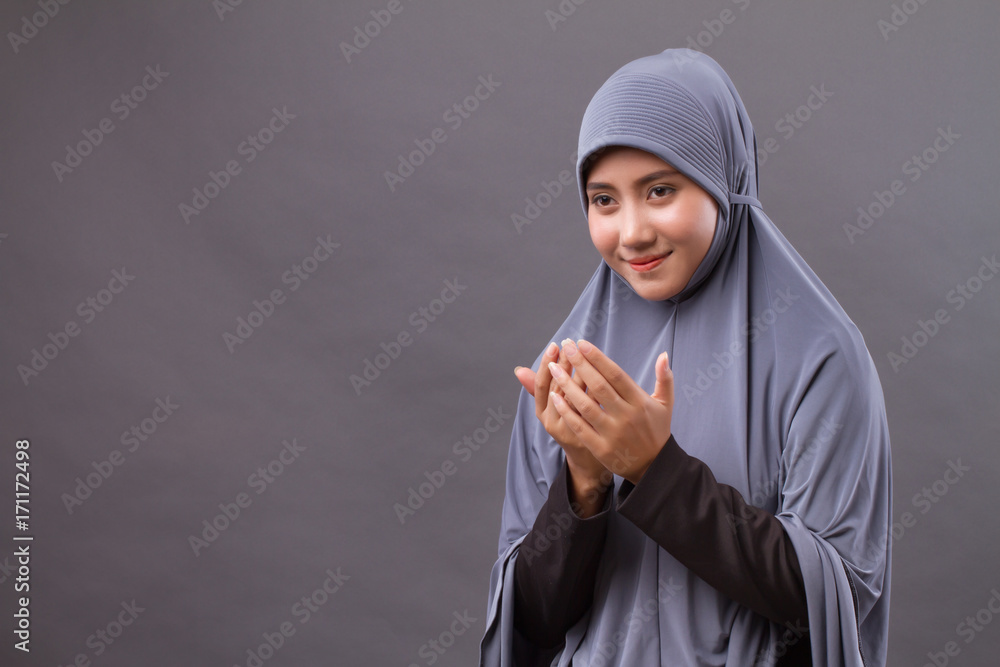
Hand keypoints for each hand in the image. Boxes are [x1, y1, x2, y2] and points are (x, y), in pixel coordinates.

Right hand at [515, 342, 610, 515]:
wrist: (588, 460)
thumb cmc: (570, 426)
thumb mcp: (552, 409)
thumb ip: (540, 389)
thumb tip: (519, 370)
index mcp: (542, 414)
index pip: (541, 385)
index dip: (546, 364)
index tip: (555, 345)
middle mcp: (554, 423)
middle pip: (559, 389)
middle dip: (566, 364)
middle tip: (572, 344)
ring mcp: (572, 431)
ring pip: (576, 399)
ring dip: (581, 375)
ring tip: (586, 354)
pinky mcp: (591, 436)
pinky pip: (594, 410)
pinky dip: (597, 393)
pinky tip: (602, 375)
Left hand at [547, 338, 672, 484]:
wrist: (654, 467)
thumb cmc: (657, 431)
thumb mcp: (665, 404)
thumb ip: (665, 378)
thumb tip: (663, 354)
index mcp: (640, 402)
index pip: (615, 374)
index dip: (597, 358)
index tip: (581, 343)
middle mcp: (626, 416)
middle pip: (598, 386)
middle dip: (580, 364)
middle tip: (565, 347)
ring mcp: (613, 433)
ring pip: (586, 405)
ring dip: (567, 385)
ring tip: (554, 368)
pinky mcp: (601, 448)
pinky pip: (580, 427)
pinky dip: (567, 412)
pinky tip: (554, 397)